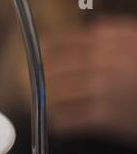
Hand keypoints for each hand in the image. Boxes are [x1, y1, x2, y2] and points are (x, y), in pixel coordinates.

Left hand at [41, 16, 136, 143]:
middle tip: (33, 87)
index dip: (44, 55)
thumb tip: (93, 28)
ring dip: (47, 101)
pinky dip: (60, 123)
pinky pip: (70, 118)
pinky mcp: (106, 115)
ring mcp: (103, 88)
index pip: (62, 44)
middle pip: (54, 69)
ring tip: (45, 107)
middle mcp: (104, 60)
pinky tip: (58, 125)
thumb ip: (119, 33)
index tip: (37, 62)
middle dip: (41, 79)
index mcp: (112, 39)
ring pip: (57, 93)